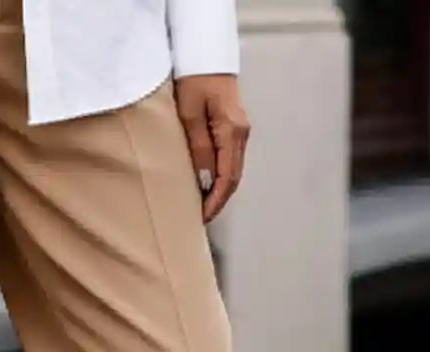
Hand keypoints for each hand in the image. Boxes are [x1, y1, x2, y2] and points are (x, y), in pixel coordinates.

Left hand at [173, 75, 250, 221]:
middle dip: (219, 200)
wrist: (205, 54)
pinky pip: (229, 157)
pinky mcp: (233, 126)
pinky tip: (207, 183)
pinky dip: (220, 174)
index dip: (216, 200)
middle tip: (202, 219)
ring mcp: (240, 130)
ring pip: (233, 168)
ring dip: (220, 189)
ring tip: (202, 206)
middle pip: (234, 177)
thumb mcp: (189, 115)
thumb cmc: (193, 80)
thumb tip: (203, 179)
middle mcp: (241, 133)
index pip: (228, 177)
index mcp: (232, 131)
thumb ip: (197, 147)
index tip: (203, 217)